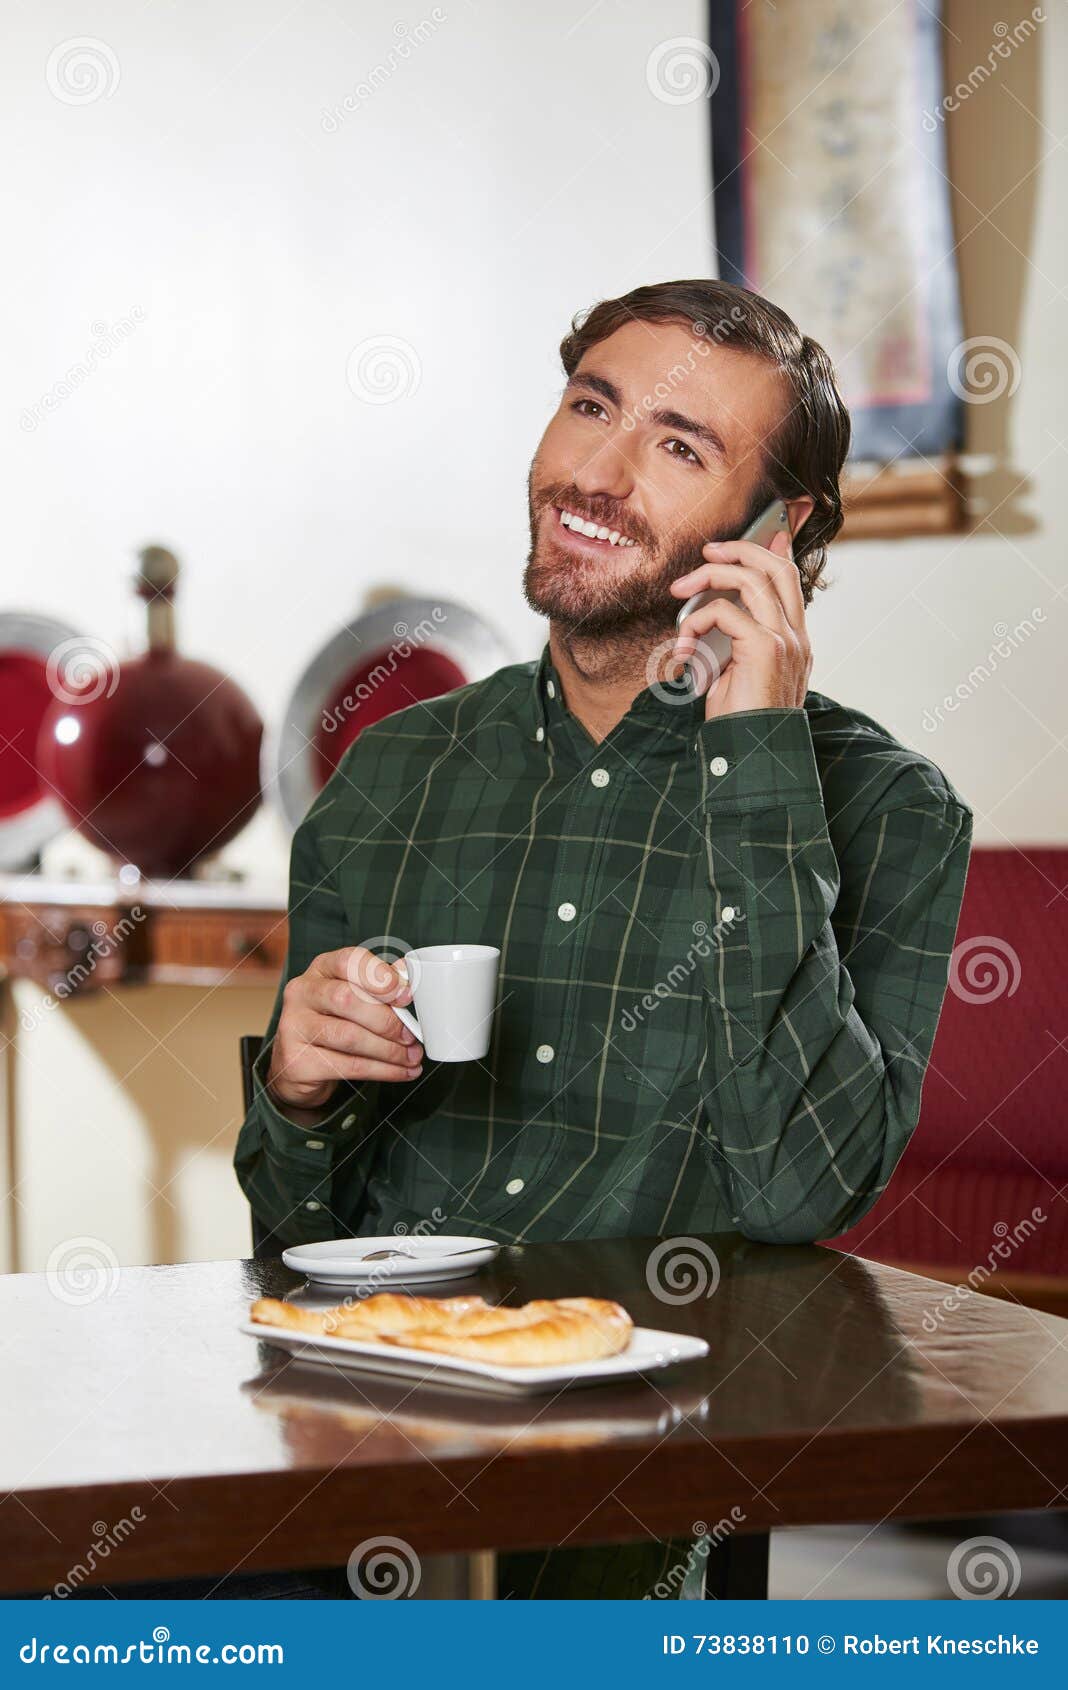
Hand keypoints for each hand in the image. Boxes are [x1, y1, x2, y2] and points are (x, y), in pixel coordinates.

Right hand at [266, 946, 423, 1109]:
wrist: (300, 1065)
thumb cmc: (334, 1022)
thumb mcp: (354, 996)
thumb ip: (380, 985)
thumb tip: (408, 976)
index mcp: (321, 969)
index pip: (348, 961)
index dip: (380, 976)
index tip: (406, 996)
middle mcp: (302, 993)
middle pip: (347, 999)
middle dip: (387, 1020)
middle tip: (411, 1035)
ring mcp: (294, 1027)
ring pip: (349, 1036)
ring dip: (389, 1050)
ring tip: (412, 1057)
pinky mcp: (298, 1061)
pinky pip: (348, 1066)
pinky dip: (382, 1071)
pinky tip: (401, 1072)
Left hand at [669, 528, 811, 719]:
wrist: (754, 758)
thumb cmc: (741, 724)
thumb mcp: (735, 676)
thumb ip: (732, 643)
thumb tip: (711, 615)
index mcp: (795, 642)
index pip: (790, 582)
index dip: (776, 551)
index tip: (762, 532)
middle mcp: (797, 637)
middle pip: (777, 568)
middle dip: (741, 548)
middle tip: (708, 551)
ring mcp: (786, 641)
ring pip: (752, 579)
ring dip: (711, 575)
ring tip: (681, 590)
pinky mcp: (766, 649)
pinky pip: (725, 613)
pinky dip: (696, 623)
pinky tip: (685, 649)